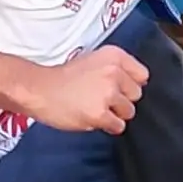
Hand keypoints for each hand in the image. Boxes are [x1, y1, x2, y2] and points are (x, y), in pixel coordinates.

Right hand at [12, 46, 145, 133]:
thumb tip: (138, 85)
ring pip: (128, 112)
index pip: (142, 75)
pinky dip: (107, 125)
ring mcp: (107, 93)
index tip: (118, 88)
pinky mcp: (100, 113)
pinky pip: (118, 126)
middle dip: (121, 100)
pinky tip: (92, 116)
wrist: (40, 90)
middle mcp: (113, 72)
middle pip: (136, 95)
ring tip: (94, 107)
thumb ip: (116, 69)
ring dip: (114, 114)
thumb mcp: (93, 60)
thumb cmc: (63, 78)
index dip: (129, 84)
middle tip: (100, 98)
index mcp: (113, 56)